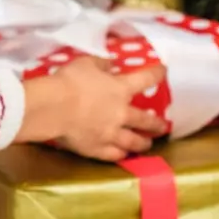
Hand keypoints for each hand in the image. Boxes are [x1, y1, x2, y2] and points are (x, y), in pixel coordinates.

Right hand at [17, 57, 168, 161]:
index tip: (164, 72)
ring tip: (147, 144)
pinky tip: (124, 154)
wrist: (54, 107)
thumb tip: (111, 65)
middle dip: (157, 123)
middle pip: (146, 120)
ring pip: (134, 142)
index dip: (157, 74)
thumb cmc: (69, 81)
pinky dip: (122, 154)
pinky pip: (115, 155)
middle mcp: (122, 114)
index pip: (145, 79)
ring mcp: (112, 134)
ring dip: (144, 142)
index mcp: (121, 89)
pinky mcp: (98, 149)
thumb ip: (102, 64)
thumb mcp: (86, 63)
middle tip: (163, 126)